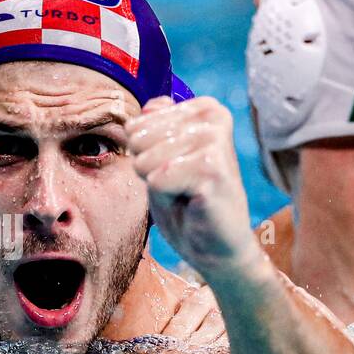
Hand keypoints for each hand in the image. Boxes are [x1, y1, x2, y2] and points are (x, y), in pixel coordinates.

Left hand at [127, 96, 259, 277]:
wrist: (216, 247)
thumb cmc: (187, 204)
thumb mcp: (161, 160)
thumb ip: (154, 129)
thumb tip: (150, 106)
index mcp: (204, 110)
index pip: (137, 125)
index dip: (144, 156)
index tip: (174, 172)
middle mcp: (213, 118)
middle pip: (138, 139)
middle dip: (149, 170)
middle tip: (180, 186)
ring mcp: (215, 140)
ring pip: (146, 160)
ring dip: (159, 185)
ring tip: (186, 194)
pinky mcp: (213, 168)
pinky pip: (157, 180)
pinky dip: (166, 198)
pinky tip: (193, 203)